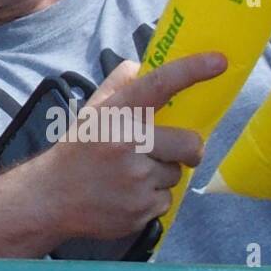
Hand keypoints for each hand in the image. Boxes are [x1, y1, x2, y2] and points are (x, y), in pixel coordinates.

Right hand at [24, 53, 218, 242]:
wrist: (51, 198)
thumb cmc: (75, 150)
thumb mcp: (90, 112)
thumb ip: (117, 86)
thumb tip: (140, 65)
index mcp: (115, 114)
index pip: (158, 85)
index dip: (191, 70)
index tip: (219, 60)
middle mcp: (127, 143)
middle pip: (190, 143)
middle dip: (185, 149)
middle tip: (166, 150)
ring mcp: (136, 180)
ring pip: (176, 174)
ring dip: (162, 174)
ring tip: (132, 176)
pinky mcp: (141, 210)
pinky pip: (166, 200)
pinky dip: (153, 198)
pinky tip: (128, 195)